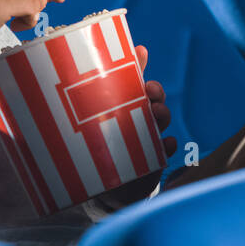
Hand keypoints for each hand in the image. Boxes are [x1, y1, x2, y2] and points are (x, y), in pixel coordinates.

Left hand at [92, 43, 176, 209]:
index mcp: (130, 108)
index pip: (145, 91)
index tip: (147, 82)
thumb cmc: (99, 145)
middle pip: (156, 103)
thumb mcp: (94, 118)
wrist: (105, 185)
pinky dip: (168, 145)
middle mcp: (142, 122)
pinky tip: (167, 143)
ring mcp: (149, 141)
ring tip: (157, 113)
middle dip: (158, 96)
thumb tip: (76, 61)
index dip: (150, 84)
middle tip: (151, 95)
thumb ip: (90, 94)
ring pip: (161, 123)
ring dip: (163, 115)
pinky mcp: (152, 161)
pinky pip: (165, 152)